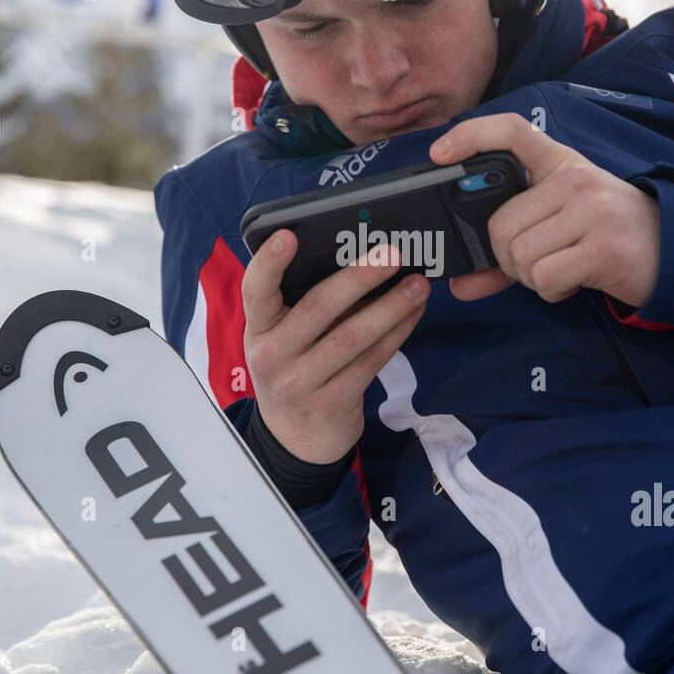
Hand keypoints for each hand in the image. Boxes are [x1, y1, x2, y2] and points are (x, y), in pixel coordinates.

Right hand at [241, 231, 429, 462]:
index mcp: (258, 328)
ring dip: (391, 307)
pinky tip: (413, 315)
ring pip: (351, 337)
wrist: (295, 438)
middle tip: (393, 253)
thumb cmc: (294, 368)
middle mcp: (272, 355)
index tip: (288, 235)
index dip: (269, 263)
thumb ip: (310, 306)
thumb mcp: (284, 339)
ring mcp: (300, 383)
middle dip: (359, 277)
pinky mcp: (331, 403)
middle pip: (317, 308)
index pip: (255, 291)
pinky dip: (396, 335)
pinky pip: (370, 362)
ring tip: (418, 284)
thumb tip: (365, 261)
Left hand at [429, 113, 659, 307]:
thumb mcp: (561, 227)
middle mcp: (575, 178)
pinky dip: (551, 290)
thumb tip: (459, 286)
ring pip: (519, 255)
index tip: (439, 154)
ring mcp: (591, 209)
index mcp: (561, 163)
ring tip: (563, 269)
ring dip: (532, 277)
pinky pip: (544, 277)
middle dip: (508, 259)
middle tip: (540, 262)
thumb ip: (506, 252)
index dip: (470, 136)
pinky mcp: (602, 246)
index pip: (512, 132)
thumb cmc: (606, 236)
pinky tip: (574, 280)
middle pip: (500, 225)